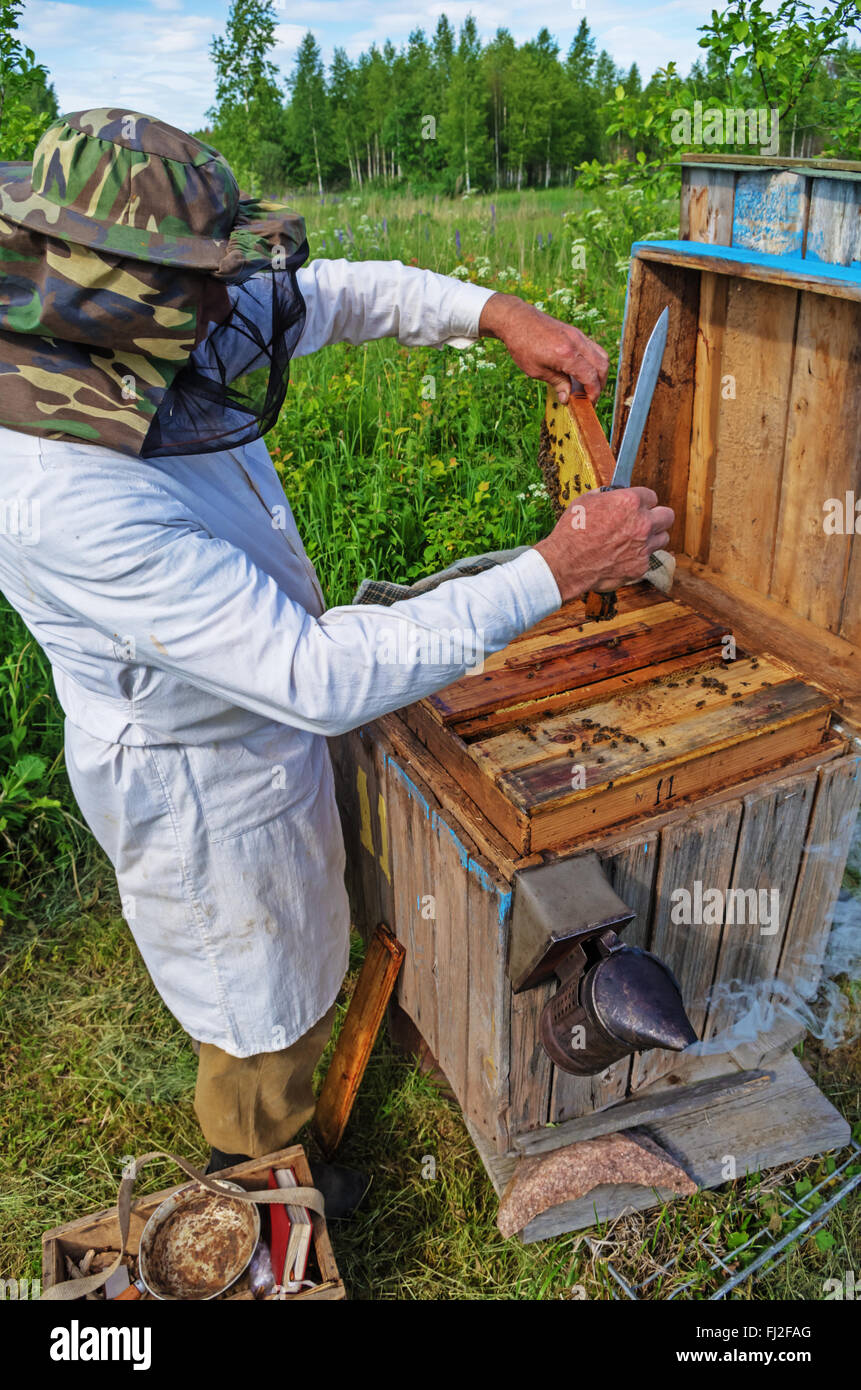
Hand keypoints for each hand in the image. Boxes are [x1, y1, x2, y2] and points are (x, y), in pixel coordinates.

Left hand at [479, 292, 608, 403]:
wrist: (516, 320)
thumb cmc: (522, 345)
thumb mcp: (536, 371)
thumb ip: (557, 383)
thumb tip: (567, 398)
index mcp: (567, 354)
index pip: (591, 376)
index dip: (594, 393)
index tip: (589, 403)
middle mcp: (577, 343)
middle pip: (602, 366)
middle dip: (600, 384)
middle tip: (590, 396)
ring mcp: (578, 335)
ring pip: (601, 355)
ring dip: (599, 372)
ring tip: (587, 385)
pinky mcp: (575, 333)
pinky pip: (593, 348)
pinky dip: (592, 362)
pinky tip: (580, 371)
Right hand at [534, 487, 673, 603]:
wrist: (566, 563)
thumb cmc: (572, 531)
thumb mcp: (585, 502)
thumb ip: (605, 496)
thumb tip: (611, 494)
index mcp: (630, 502)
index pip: (652, 496)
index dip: (642, 501)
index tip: (637, 506)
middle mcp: (642, 523)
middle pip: (667, 516)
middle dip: (657, 517)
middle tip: (646, 521)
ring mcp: (643, 546)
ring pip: (663, 538)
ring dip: (652, 537)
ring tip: (635, 540)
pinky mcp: (640, 566)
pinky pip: (647, 558)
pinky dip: (638, 557)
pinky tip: (622, 557)